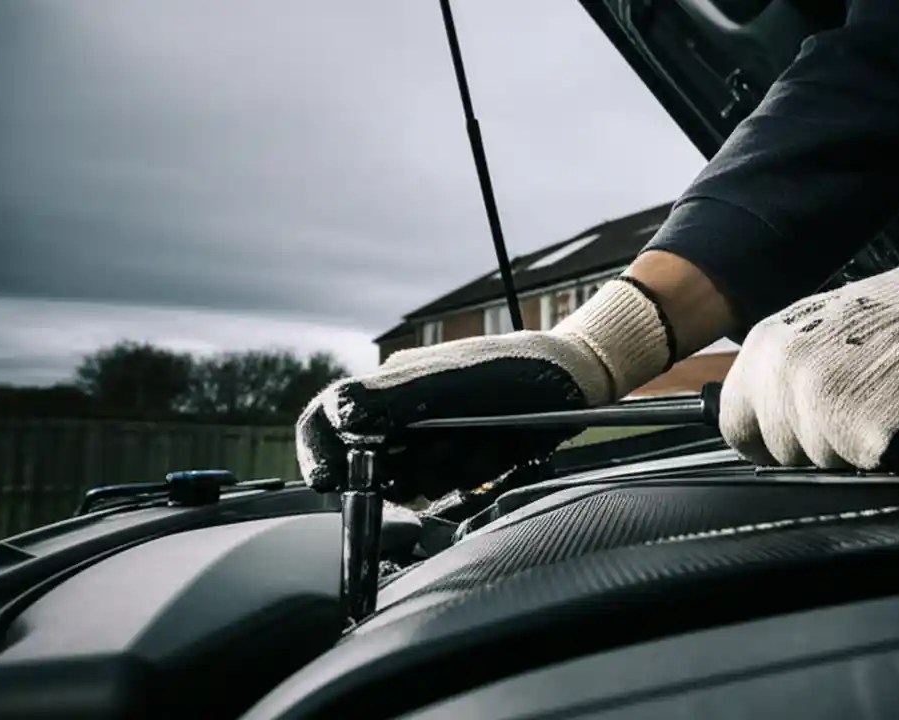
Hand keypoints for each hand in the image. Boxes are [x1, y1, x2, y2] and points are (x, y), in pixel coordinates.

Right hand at [296, 279, 671, 501]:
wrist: (578, 382)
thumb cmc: (520, 369)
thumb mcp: (454, 381)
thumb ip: (393, 399)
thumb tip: (338, 417)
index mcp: (390, 385)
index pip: (328, 418)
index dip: (321, 453)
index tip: (337, 482)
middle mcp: (403, 412)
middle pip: (367, 464)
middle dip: (404, 471)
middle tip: (450, 453)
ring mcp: (432, 437)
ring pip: (408, 482)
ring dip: (444, 474)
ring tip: (482, 447)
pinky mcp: (460, 460)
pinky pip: (446, 489)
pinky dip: (469, 480)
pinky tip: (496, 458)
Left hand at [719, 228, 898, 470]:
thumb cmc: (889, 314)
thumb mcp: (810, 330)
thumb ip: (778, 375)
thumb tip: (763, 420)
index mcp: (764, 349)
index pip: (735, 424)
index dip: (763, 439)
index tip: (782, 442)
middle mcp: (783, 376)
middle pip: (780, 450)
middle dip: (814, 443)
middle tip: (852, 412)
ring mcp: (821, 406)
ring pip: (821, 461)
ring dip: (850, 448)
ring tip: (879, 405)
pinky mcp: (860, 433)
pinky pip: (863, 465)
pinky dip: (886, 452)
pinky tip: (898, 417)